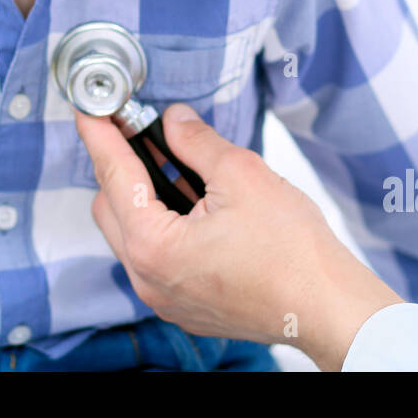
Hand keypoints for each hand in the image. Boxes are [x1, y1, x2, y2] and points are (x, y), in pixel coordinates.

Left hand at [74, 103, 404, 370]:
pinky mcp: (183, 306)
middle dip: (122, 167)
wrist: (327, 308)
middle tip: (145, 133)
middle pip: (110, 207)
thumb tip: (173, 120)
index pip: (114, 174)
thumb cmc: (293, 251)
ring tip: (182, 172)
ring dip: (145, 199)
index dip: (100, 134)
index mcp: (154, 246)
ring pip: (131, 234)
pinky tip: (197, 209)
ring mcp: (164, 298)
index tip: (89, 109)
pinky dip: (163, 227)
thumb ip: (196, 142)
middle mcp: (148, 279)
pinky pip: (154, 259)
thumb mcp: (242, 175)